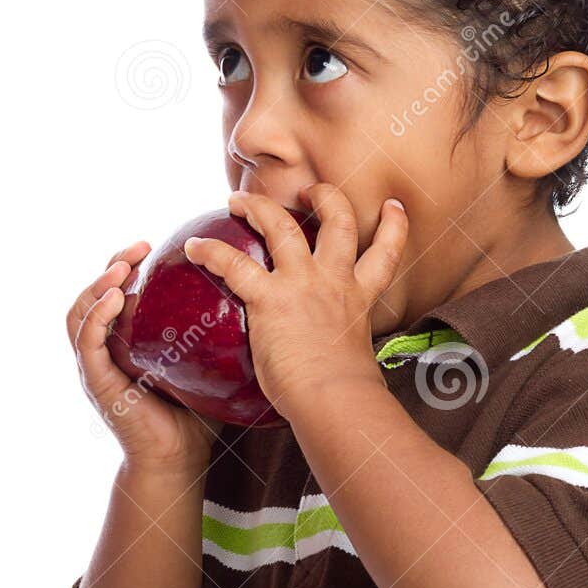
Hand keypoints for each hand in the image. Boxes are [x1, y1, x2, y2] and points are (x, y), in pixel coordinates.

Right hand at [67, 243, 218, 473]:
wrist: (178, 459)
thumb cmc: (195, 418)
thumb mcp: (204, 366)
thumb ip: (214, 337)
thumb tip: (252, 298)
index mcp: (127, 344)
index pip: (118, 294)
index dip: (128, 265)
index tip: (153, 247)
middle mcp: (106, 352)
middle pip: (95, 295)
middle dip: (113, 264)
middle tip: (140, 248)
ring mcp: (96, 367)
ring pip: (80, 314)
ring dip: (98, 285)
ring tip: (122, 268)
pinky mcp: (96, 382)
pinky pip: (86, 341)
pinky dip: (97, 315)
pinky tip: (117, 297)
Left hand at [180, 185, 408, 415]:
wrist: (334, 398)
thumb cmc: (344, 394)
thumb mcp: (354, 358)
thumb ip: (342, 349)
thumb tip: (334, 372)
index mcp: (358, 298)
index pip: (385, 254)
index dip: (393, 226)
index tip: (393, 206)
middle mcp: (334, 281)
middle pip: (337, 221)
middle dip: (324, 196)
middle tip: (309, 189)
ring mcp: (302, 285)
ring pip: (282, 226)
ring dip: (259, 206)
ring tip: (239, 199)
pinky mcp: (270, 299)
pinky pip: (234, 264)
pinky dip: (211, 253)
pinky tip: (194, 248)